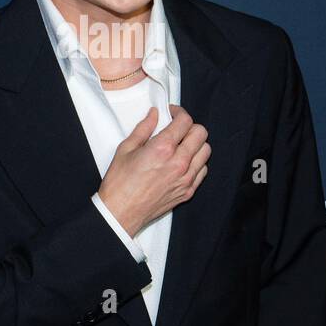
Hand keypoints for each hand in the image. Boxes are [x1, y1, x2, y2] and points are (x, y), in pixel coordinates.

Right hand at [97, 104, 210, 237]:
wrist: (121, 212)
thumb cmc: (120, 183)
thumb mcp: (126, 148)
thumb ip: (143, 128)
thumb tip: (154, 114)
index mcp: (162, 148)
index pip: (185, 121)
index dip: (179, 112)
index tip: (172, 114)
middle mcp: (178, 162)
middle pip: (201, 133)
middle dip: (189, 126)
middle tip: (177, 128)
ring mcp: (186, 178)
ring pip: (206, 151)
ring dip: (196, 144)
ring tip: (182, 145)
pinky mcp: (187, 191)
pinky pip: (203, 170)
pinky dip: (197, 162)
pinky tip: (183, 162)